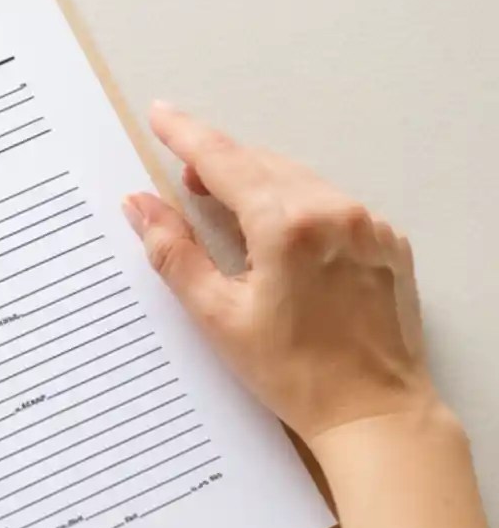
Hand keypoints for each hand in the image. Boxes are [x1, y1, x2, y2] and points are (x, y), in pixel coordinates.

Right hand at [123, 102, 437, 442]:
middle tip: (183, 179)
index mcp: (288, 225)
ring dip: (258, 184)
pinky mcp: (387, 243)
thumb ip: (174, 253)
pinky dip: (298, 206)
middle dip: (219, 164)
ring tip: (226, 207)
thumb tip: (140, 206)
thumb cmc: (294, 373)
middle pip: (262, 164)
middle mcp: (334, 211)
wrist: (375, 413)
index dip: (186, 135)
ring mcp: (368, 224)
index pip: (224, 161)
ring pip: (299, 181)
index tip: (160, 115)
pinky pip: (332, 205)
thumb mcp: (218, 316)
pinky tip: (280, 237)